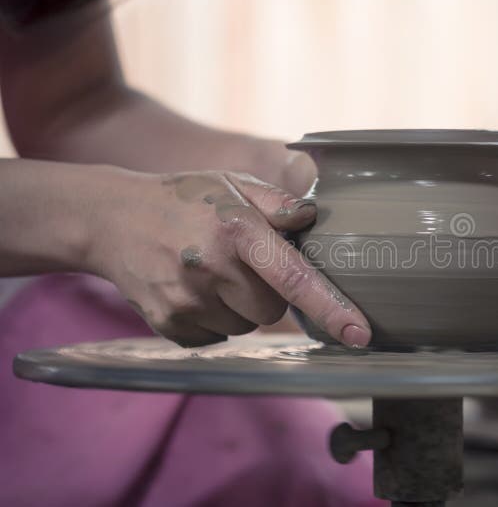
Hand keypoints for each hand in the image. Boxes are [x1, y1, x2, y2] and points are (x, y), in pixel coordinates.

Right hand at [89, 168, 371, 347]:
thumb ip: (277, 202)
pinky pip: (216, 337)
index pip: (295, 278)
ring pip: (244, 325)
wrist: (112, 218)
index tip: (361, 334)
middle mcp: (212, 269)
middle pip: (272, 308)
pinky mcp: (168, 325)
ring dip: (239, 305)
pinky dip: (213, 318)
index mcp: (236, 231)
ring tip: (210, 271)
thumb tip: (314, 216)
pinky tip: (193, 288)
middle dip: (267, 290)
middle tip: (240, 262)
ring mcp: (186, 301)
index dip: (331, 308)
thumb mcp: (233, 184)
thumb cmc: (184, 199)